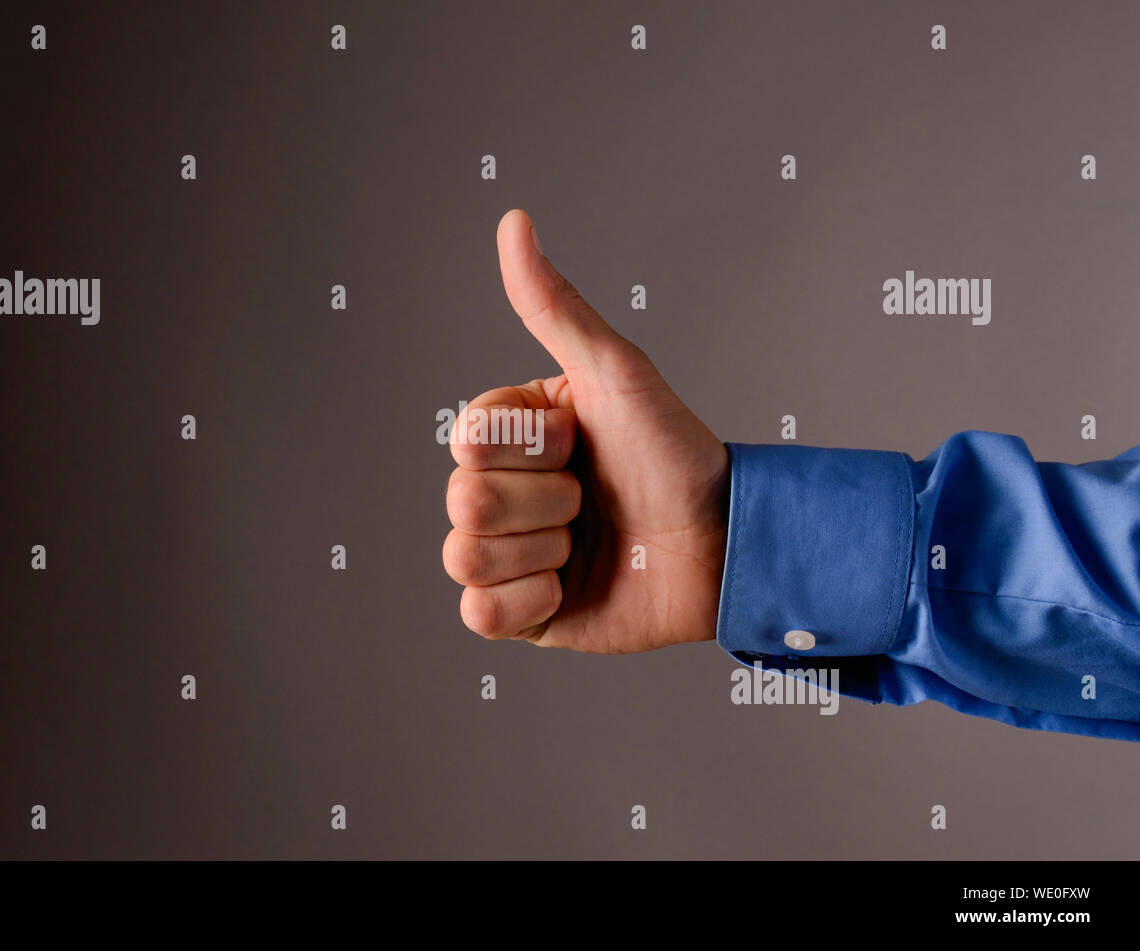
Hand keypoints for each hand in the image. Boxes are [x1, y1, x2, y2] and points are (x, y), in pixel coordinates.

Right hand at [443, 209, 731, 652]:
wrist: (724, 546)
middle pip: (464, 501)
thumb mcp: (614, 373)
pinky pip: (479, 615)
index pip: (466, 441)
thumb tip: (513, 220)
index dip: (529, 449)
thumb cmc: (675, 452)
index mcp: (515, 438)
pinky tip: (569, 588)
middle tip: (595, 499)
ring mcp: (511, 554)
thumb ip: (553, 306)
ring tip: (587, 545)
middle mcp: (505, 493)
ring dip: (541, 551)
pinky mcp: (524, 614)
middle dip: (545, 503)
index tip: (581, 443)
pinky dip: (527, 602)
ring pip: (465, 557)